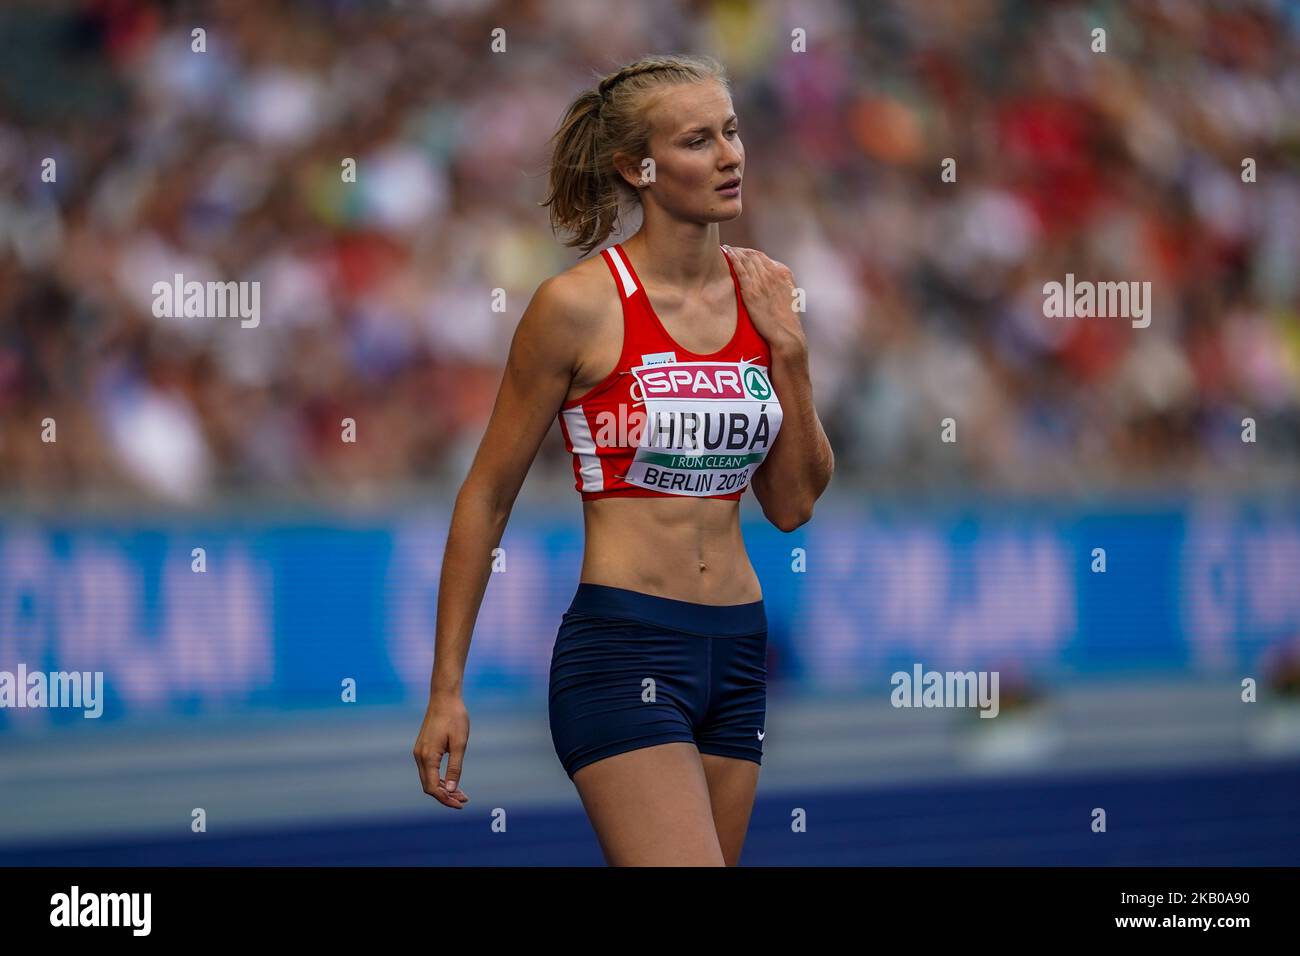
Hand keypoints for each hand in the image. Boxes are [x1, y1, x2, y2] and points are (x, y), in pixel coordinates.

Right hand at [413, 691, 470, 808]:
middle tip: (464, 800)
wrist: (444, 698)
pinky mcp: (423, 748)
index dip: (445, 799)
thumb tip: (450, 790)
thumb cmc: (455, 718)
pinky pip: (429, 769)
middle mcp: (419, 756)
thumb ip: (455, 768)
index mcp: (427, 756)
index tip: (461, 804)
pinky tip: (451, 780)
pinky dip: (439, 777)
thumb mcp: (460, 744)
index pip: (432, 788)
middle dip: (445, 796)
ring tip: (461, 793)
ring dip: (443, 788)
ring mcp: (419, 752)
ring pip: (428, 778)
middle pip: (428, 786)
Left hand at [724, 245, 806, 358]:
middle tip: (729, 248)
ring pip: (746, 259)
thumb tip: (767, 281)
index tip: (740, 253)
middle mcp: (774, 273)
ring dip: (735, 252)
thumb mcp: (787, 296)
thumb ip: (778, 284)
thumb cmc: (786, 320)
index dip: (750, 254)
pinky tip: (726, 253)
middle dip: (741, 251)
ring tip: (725, 249)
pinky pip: (741, 269)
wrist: (787, 334)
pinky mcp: (752, 291)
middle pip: (754, 255)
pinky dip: (733, 259)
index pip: (763, 257)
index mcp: (783, 273)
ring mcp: (763, 281)